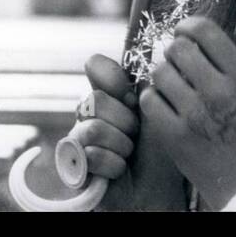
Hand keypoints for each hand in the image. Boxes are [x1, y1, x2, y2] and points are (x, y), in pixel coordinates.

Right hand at [70, 54, 186, 210]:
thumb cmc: (161, 149)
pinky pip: (90, 155)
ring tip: (129, 153)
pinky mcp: (73, 164)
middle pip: (95, 99)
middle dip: (125, 121)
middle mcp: (90, 111)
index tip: (131, 96)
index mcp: (109, 93)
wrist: (160, 188)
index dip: (111, 78)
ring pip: (94, 128)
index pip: (94, 65)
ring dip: (121, 145)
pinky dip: (114, 165)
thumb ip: (143, 82)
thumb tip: (142, 48)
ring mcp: (78, 137)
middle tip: (135, 135)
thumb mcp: (157, 109)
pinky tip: (120, 169)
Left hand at [141, 12, 235, 210]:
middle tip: (177, 62)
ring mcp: (196, 115)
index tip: (183, 32)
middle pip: (177, 48)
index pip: (205, 31)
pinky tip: (164, 103)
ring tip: (172, 84)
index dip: (187, 25)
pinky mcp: (176, 136)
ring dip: (162, 75)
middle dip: (173, 51)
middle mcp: (219, 92)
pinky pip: (150, 101)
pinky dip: (152, 98)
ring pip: (160, 73)